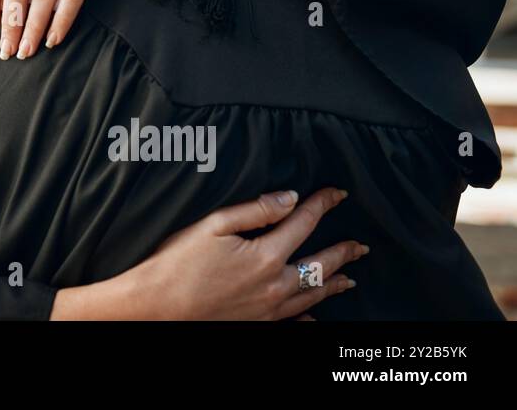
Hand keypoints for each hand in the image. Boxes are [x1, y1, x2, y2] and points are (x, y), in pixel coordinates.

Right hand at [52, 187, 363, 319]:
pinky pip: (295, 322)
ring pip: (313, 295)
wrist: (157, 307)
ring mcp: (269, 310)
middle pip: (320, 264)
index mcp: (265, 255)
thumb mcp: (212, 225)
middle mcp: (275, 285)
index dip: (322, 204)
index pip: (303, 222)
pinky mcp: (258, 324)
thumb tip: (289, 197)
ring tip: (350, 278)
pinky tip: (317, 317)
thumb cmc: (177, 262)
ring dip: (335, 284)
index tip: (338, 193)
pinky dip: (311, 317)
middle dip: (342, 251)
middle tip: (360, 245)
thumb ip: (254, 210)